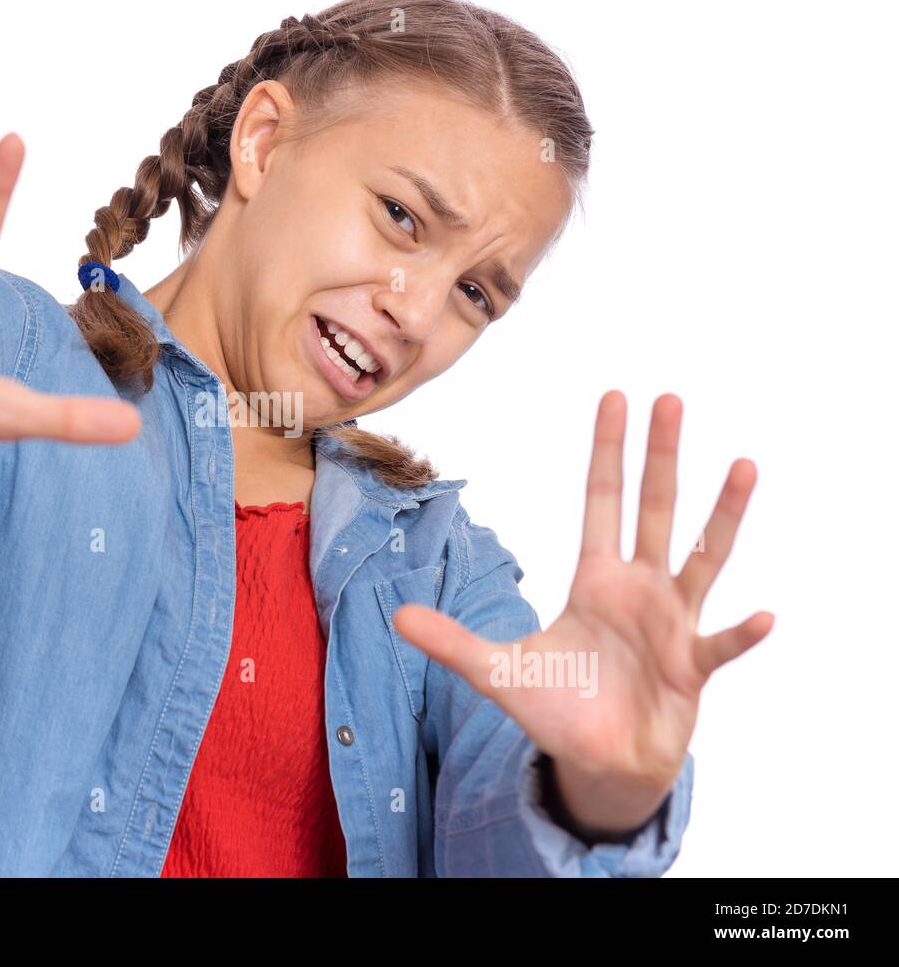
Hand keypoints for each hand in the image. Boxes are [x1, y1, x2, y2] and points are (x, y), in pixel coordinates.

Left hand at [393, 391, 772, 835]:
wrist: (601, 762)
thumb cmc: (560, 707)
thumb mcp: (498, 671)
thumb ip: (452, 641)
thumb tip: (396, 614)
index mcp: (596, 579)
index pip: (602, 502)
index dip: (607, 452)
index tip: (616, 398)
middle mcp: (639, 589)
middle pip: (654, 509)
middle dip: (660, 456)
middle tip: (669, 398)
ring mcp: (672, 625)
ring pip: (702, 559)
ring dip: (722, 516)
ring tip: (744, 466)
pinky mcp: (691, 669)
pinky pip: (720, 646)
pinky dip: (739, 634)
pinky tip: (762, 615)